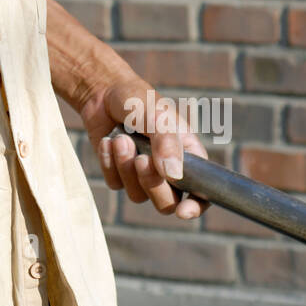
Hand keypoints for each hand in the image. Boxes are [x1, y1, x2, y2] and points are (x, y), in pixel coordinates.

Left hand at [80, 76, 210, 220]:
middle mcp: (167, 172)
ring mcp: (142, 176)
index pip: (202, 194)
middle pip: (167, 203)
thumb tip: (173, 176)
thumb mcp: (157, 116)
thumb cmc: (138, 100)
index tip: (184, 212)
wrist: (104, 93)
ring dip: (127, 168)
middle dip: (152, 183)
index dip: (196, 207)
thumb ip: (166, 143)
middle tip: (140, 158)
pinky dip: (109, 162)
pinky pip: (115, 185)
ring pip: (138, 196)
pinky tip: (108, 140)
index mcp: (188, 158)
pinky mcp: (118, 174)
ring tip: (121, 139)